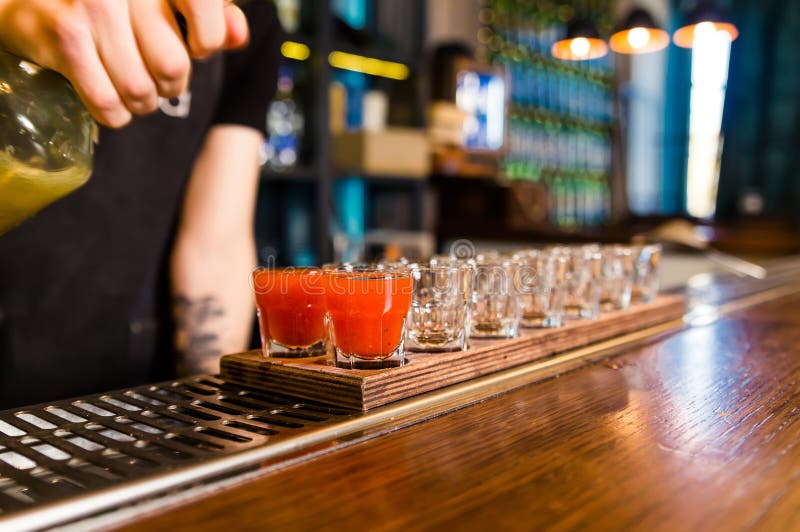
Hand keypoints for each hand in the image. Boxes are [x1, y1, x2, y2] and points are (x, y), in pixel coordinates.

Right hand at [0, 0, 248, 127]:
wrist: (39, 2)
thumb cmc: (117, 9)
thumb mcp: (167, 5)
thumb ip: (213, 16)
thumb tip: (238, 36)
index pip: (207, 17)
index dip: (206, 45)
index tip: (193, 47)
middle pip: (173, 66)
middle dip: (169, 85)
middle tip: (156, 78)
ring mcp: (96, 6)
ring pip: (141, 90)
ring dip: (140, 103)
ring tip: (132, 89)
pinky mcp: (68, 35)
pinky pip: (108, 103)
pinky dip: (113, 115)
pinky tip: (110, 101)